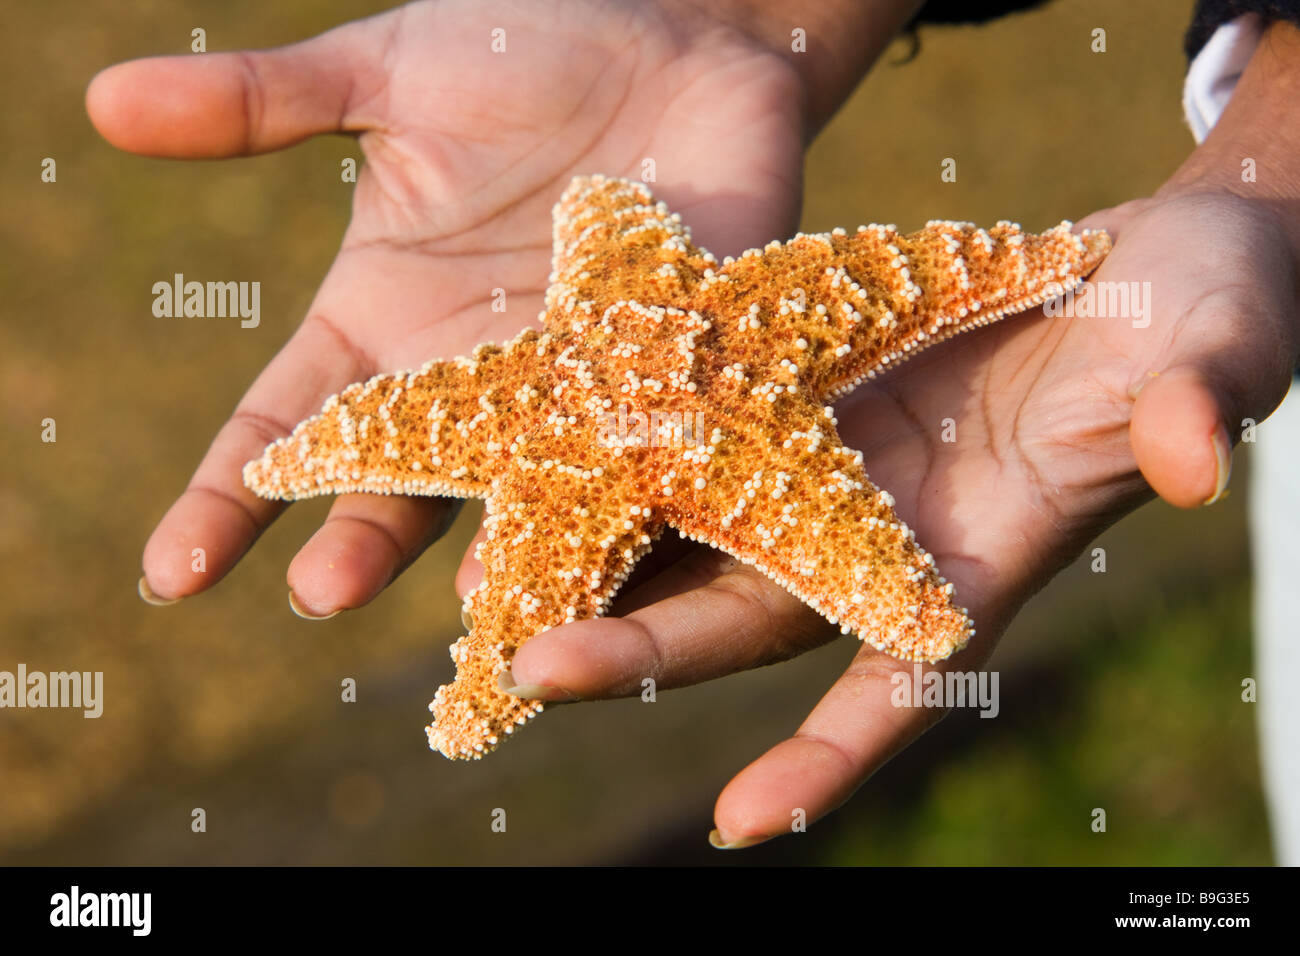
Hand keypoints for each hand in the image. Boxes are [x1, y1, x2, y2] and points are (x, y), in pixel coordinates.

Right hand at [94, 0, 911, 610]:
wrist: (673, 33)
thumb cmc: (523, 47)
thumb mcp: (384, 74)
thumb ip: (263, 104)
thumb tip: (103, 101)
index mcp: (382, 323)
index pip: (290, 428)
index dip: (228, 499)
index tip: (173, 573)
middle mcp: (470, 376)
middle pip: (401, 481)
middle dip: (361, 539)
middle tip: (322, 593)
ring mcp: (569, 385)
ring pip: (524, 491)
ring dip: (499, 549)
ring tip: (485, 604)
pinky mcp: (665, 372)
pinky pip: (642, 449)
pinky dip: (629, 496)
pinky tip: (614, 539)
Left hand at [488, 25, 1299, 847]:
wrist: (1138, 263)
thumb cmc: (1200, 311)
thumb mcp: (1219, 346)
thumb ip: (1201, 403)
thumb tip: (1200, 456)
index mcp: (976, 558)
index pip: (896, 678)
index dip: (830, 756)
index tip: (742, 820)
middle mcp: (880, 533)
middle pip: (749, 616)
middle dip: (645, 655)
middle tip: (531, 671)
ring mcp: (830, 467)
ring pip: (698, 539)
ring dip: (598, 570)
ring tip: (484, 590)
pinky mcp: (795, 396)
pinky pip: (698, 441)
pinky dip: (626, 461)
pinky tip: (537, 460)